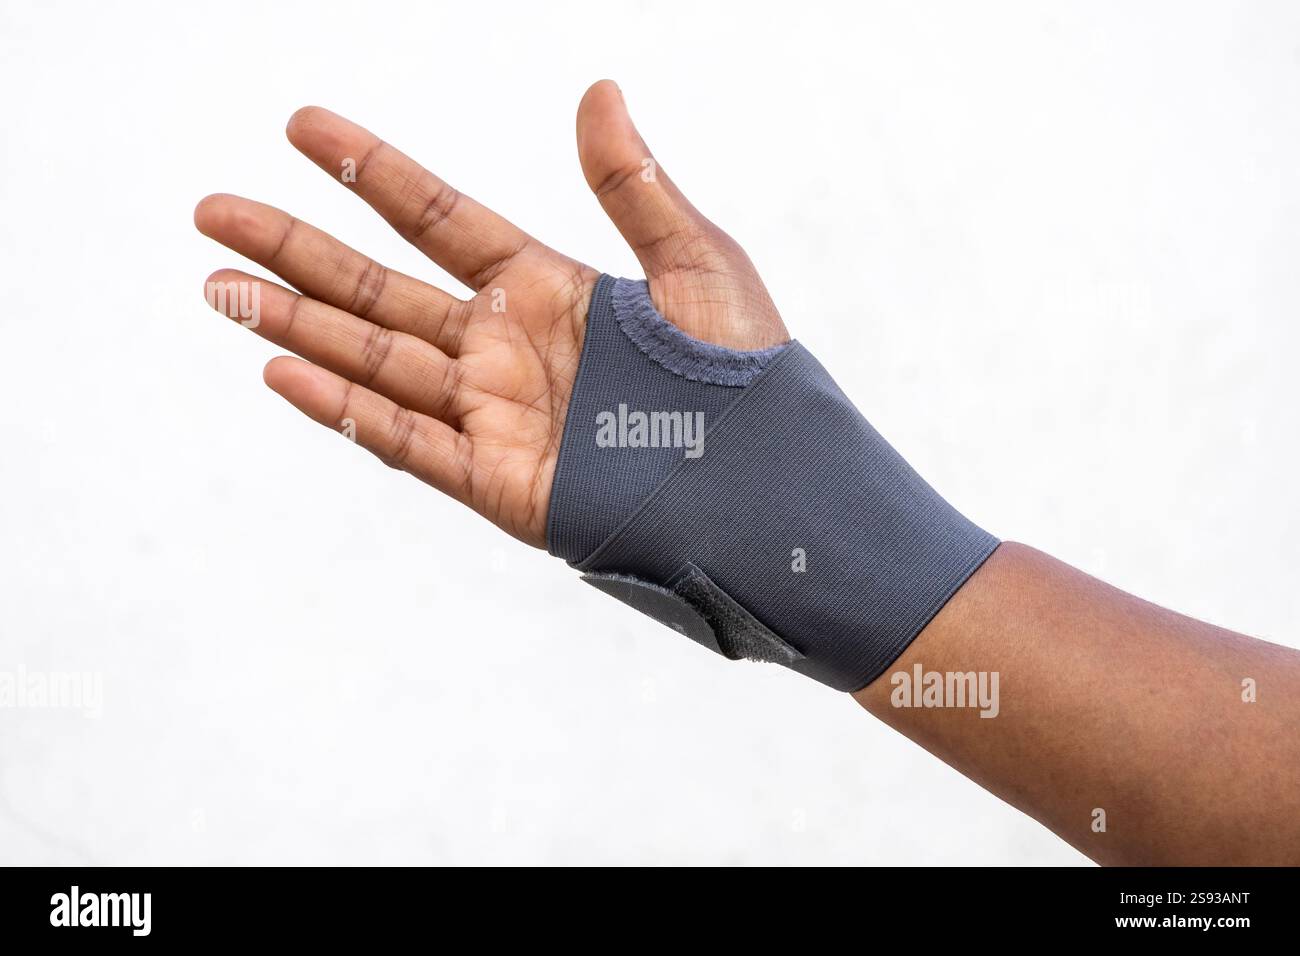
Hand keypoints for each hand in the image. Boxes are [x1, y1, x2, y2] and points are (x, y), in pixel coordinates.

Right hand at [196, 80, 786, 546]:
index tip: (303, 125)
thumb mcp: (698, 264)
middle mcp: (506, 349)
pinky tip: (284, 371)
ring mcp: (495, 416)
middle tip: (214, 210)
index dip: (370, 171)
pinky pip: (406, 441)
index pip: (438, 218)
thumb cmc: (751, 380)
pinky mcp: (500, 483)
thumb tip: (599, 92)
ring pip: (372, 360)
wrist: (772, 491)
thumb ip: (635, 188)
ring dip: (293, 323)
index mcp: (548, 289)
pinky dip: (344, 410)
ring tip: (218, 286)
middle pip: (377, 287)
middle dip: (295, 250)